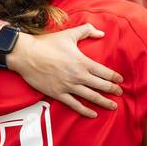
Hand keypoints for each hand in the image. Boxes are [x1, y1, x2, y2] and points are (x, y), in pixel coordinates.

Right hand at [6, 25, 123, 117]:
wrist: (26, 55)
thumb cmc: (47, 43)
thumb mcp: (69, 34)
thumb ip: (87, 30)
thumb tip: (101, 33)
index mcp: (83, 62)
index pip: (105, 72)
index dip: (115, 77)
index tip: (120, 80)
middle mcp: (78, 76)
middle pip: (101, 86)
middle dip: (113, 90)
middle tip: (120, 93)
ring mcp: (69, 86)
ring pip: (91, 97)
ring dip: (104, 102)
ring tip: (113, 106)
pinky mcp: (58, 94)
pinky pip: (75, 105)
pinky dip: (85, 111)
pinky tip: (93, 114)